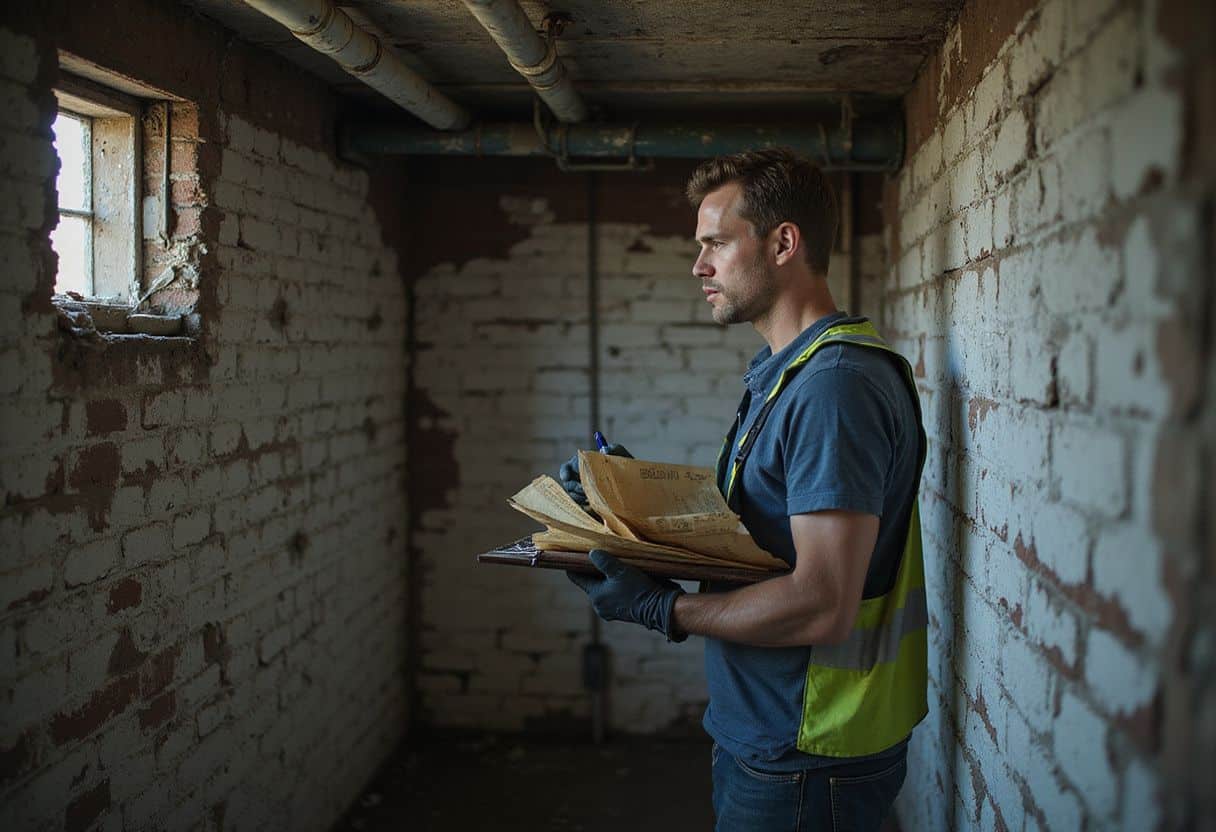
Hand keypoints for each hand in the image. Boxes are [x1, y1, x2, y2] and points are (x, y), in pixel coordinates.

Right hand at [558, 443, 631, 505]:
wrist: (637, 488)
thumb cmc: (625, 468)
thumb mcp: (622, 456)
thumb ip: (615, 450)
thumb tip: (605, 450)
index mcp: (583, 466)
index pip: (567, 468)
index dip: (564, 472)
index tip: (566, 477)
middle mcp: (580, 481)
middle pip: (568, 485)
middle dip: (575, 487)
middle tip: (585, 490)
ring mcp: (584, 495)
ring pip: (574, 499)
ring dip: (581, 498)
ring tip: (594, 499)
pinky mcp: (590, 508)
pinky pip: (583, 511)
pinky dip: (588, 509)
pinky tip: (598, 508)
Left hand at [567, 550, 685, 641]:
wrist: (661, 608)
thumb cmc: (638, 589)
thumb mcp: (619, 570)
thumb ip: (603, 561)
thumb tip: (591, 553)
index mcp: (595, 596)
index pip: (577, 577)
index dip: (575, 564)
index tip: (574, 552)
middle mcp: (600, 605)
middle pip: (591, 582)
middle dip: (594, 569)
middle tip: (599, 553)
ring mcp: (612, 609)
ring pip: (604, 588)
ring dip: (608, 577)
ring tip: (615, 563)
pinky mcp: (624, 610)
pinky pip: (615, 594)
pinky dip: (617, 585)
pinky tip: (625, 574)